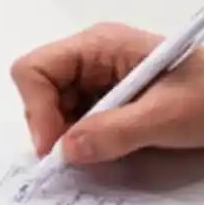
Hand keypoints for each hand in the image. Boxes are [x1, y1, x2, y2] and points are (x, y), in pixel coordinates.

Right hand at [10, 22, 203, 164]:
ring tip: (98, 154)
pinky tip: (108, 149)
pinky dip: (83, 140)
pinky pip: (77, 120)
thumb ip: (115, 132)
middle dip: (50, 126)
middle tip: (74, 158)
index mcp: (99, 46)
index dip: (36, 109)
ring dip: (68, 136)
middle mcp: (92, 58)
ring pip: (55, 109)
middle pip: (39, 91)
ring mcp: (99, 78)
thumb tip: (65, 151)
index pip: (35, 69)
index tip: (55, 147)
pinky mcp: (110, 99)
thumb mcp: (169, 116)